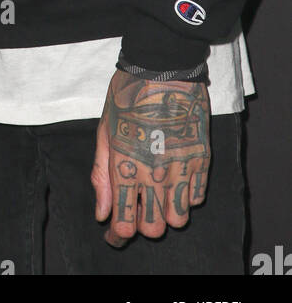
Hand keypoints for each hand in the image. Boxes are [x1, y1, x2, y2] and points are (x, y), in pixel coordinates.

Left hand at [92, 70, 210, 246]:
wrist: (162, 67)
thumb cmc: (126, 96)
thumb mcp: (104, 131)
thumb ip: (102, 175)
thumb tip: (102, 212)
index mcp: (125, 167)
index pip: (124, 223)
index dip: (117, 235)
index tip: (115, 233)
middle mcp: (155, 174)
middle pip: (154, 229)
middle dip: (143, 224)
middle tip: (137, 208)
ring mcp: (181, 168)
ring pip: (179, 219)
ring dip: (167, 213)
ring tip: (158, 195)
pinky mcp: (201, 158)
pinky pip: (197, 197)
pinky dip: (186, 197)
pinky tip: (176, 180)